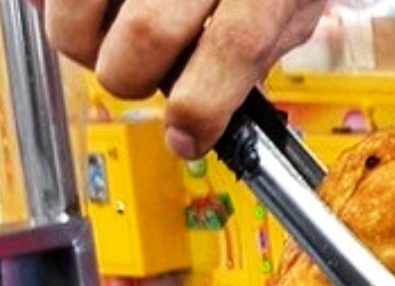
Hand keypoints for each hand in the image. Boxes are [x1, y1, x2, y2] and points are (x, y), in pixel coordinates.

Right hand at [31, 0, 327, 157]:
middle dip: (130, 77)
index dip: (201, 108)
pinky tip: (86, 2)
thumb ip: (255, 46)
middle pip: (147, 34)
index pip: (233, 46)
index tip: (185, 135)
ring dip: (80, 37)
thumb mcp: (291, 0)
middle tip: (135, 75)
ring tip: (103, 34)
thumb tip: (206, 114)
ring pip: (75, 7)